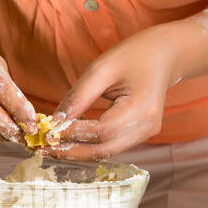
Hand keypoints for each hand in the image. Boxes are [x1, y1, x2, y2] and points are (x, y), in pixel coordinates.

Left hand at [48, 27, 178, 159]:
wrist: (164, 55)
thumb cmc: (133, 55)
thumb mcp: (101, 69)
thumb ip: (78, 97)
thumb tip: (54, 121)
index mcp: (142, 108)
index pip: (102, 131)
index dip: (73, 134)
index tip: (46, 132)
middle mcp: (147, 126)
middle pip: (104, 149)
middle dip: (72, 151)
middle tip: (42, 147)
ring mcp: (146, 133)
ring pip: (107, 151)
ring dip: (78, 151)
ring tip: (51, 146)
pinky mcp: (140, 134)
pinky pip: (112, 145)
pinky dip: (90, 146)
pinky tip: (70, 141)